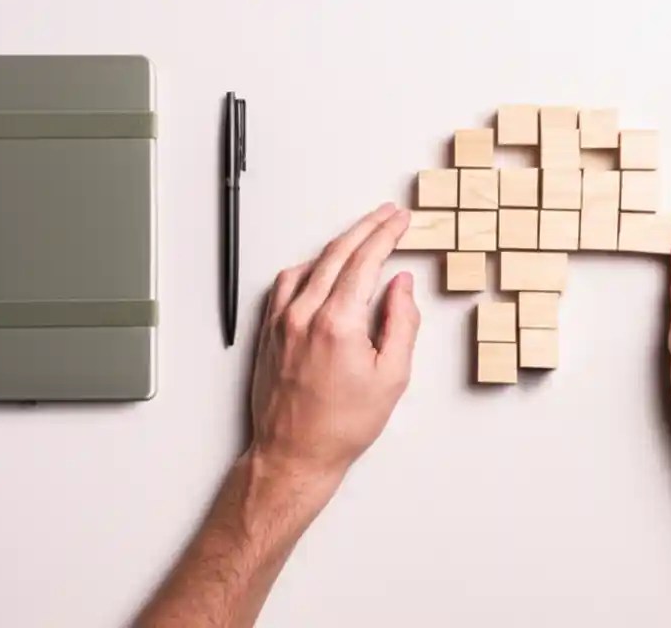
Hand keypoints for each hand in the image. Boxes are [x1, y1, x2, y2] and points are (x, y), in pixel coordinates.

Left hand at [247, 203, 420, 495]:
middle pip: (337, 252)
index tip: (400, 220)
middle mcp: (303, 315)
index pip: (365, 261)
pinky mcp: (268, 330)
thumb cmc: (341, 426)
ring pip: (310, 263)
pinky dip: (311, 266)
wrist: (294, 454)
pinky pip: (287, 283)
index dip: (386, 234)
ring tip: (362, 237)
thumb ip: (401, 323)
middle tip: (387, 215)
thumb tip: (401, 286)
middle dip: (366, 228)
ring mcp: (281, 321)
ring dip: (338, 245)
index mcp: (337, 324)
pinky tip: (324, 268)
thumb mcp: (392, 377)